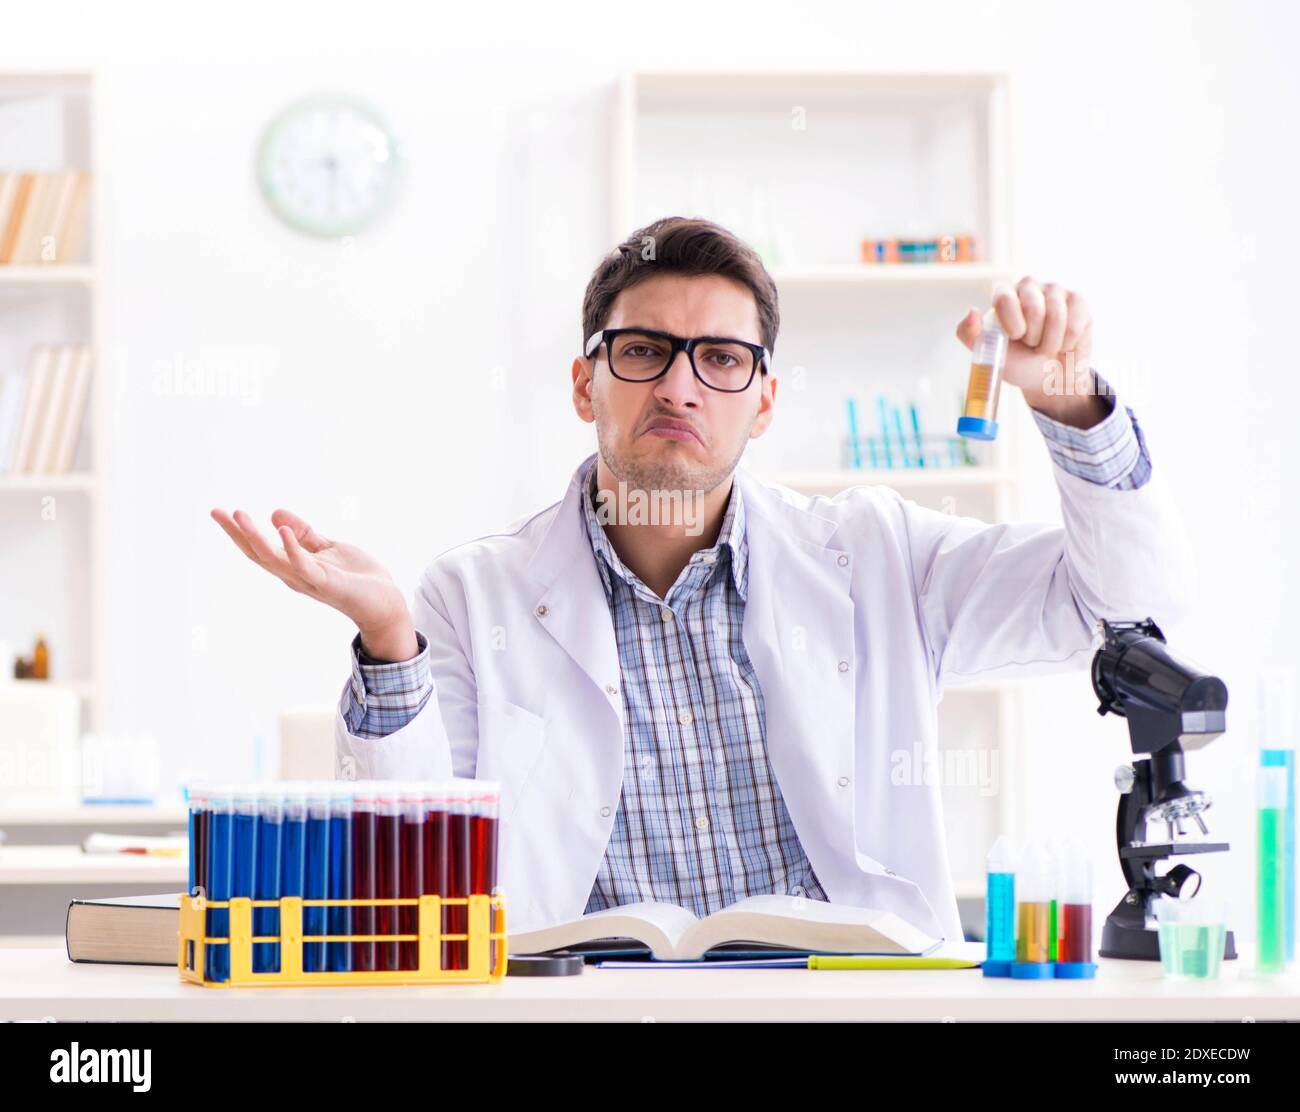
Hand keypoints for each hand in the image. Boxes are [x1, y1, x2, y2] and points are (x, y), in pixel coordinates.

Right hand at [210, 507, 417, 660]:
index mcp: (293, 566)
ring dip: (256, 538)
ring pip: (274, 559)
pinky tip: (284, 531)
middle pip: (258, 554)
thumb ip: (304, 533)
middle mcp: (294, 575)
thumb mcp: (327, 547)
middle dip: (237, 533)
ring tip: (240, 516)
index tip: (220, 512)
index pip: (259, 548)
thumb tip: (274, 513)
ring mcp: (309, 580)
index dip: (239, 532)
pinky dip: (293, 548)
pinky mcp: (327, 582)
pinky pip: (305, 565)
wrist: (385, 601)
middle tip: (217, 512)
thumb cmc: (357, 577)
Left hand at [955, 276, 1106, 427]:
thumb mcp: (987, 352)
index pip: (1005, 298)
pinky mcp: (1077, 300)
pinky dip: (1068, 342)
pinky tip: (1064, 343)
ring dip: (1050, 342)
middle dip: (1033, 337)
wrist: (1047, 378)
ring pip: (1056, 315)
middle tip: (1031, 344)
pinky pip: (1075, 322)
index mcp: (1003, 295)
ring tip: (1046, 345)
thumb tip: (972, 311)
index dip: (1012, 323)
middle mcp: (1028, 286)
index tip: (1014, 337)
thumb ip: (969, 333)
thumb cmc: (1016, 362)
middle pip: (1033, 307)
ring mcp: (1054, 290)